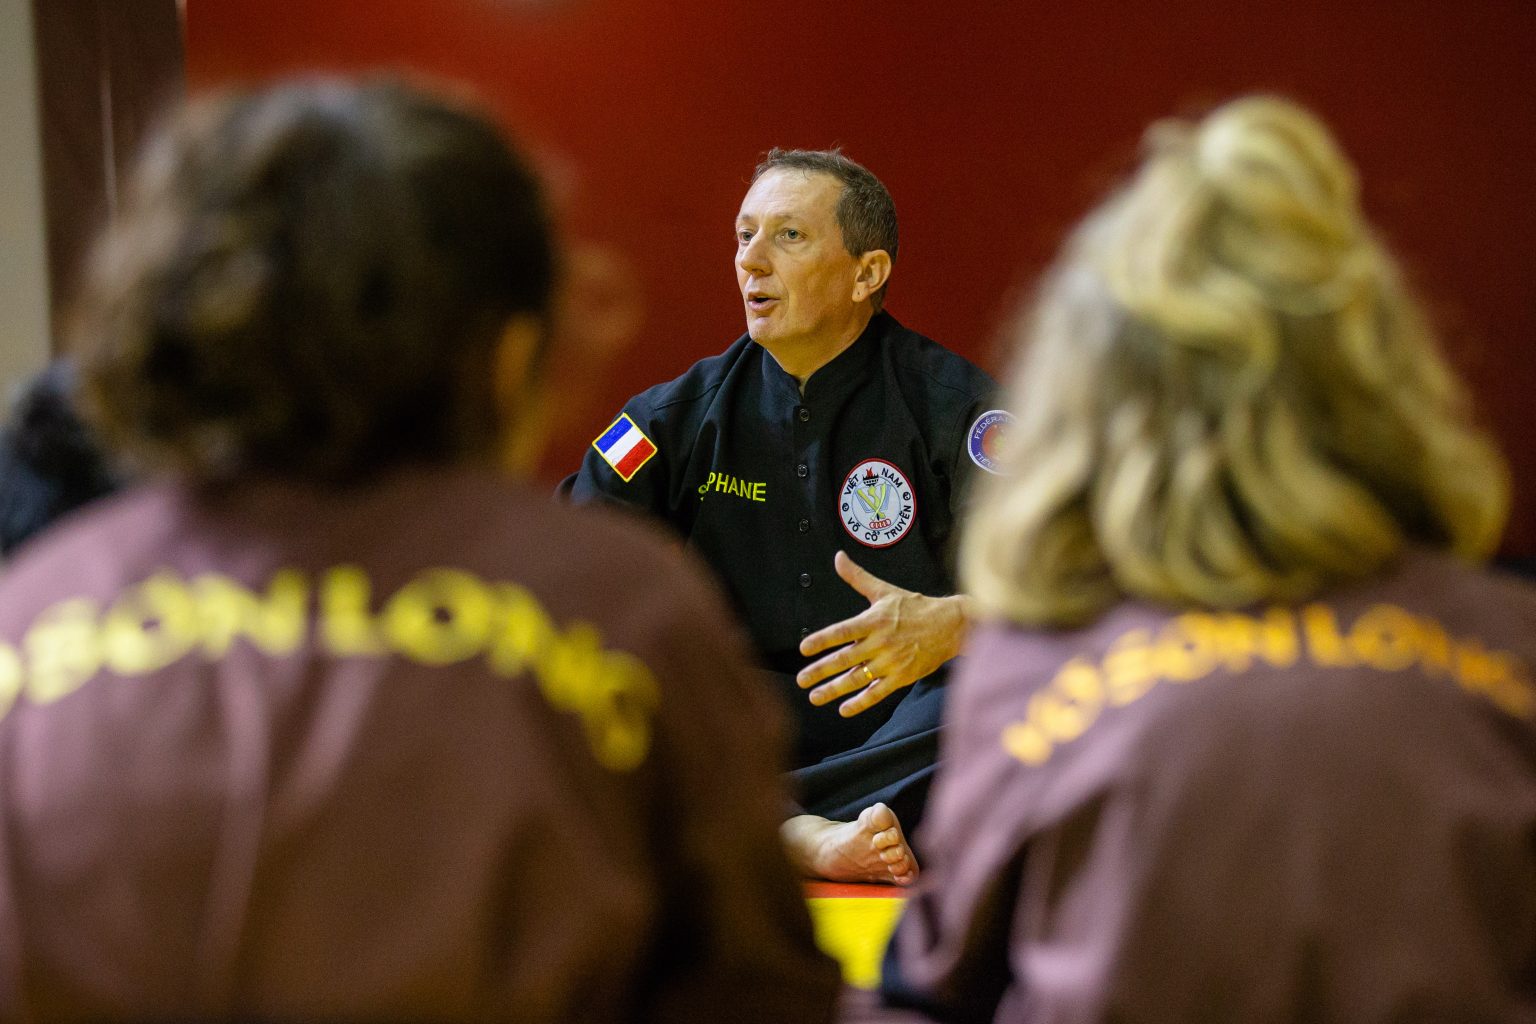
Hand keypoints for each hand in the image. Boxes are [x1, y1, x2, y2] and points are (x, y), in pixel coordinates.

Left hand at [796, 551, 969, 716]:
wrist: (949, 625)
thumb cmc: (914, 607)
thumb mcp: (884, 590)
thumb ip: (857, 577)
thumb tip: (838, 557)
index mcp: (874, 620)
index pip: (843, 631)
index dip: (822, 639)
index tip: (804, 648)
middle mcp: (880, 642)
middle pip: (845, 658)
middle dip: (820, 670)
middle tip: (801, 680)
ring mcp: (891, 661)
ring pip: (858, 678)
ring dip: (834, 689)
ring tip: (815, 696)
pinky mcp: (902, 676)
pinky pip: (878, 692)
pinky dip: (861, 702)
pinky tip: (844, 709)